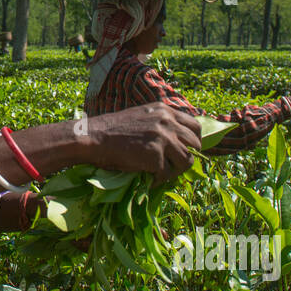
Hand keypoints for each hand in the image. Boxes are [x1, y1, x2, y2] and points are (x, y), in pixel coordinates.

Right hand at [87, 102, 201, 184]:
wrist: (93, 138)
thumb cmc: (113, 131)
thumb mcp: (142, 117)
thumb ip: (161, 124)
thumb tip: (178, 142)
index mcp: (165, 110)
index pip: (195, 125)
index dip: (194, 140)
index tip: (187, 150)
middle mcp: (167, 121)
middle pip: (196, 144)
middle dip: (187, 157)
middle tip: (174, 165)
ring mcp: (163, 138)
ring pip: (186, 161)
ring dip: (175, 170)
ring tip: (160, 173)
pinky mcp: (155, 155)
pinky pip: (167, 174)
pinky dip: (158, 179)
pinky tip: (147, 177)